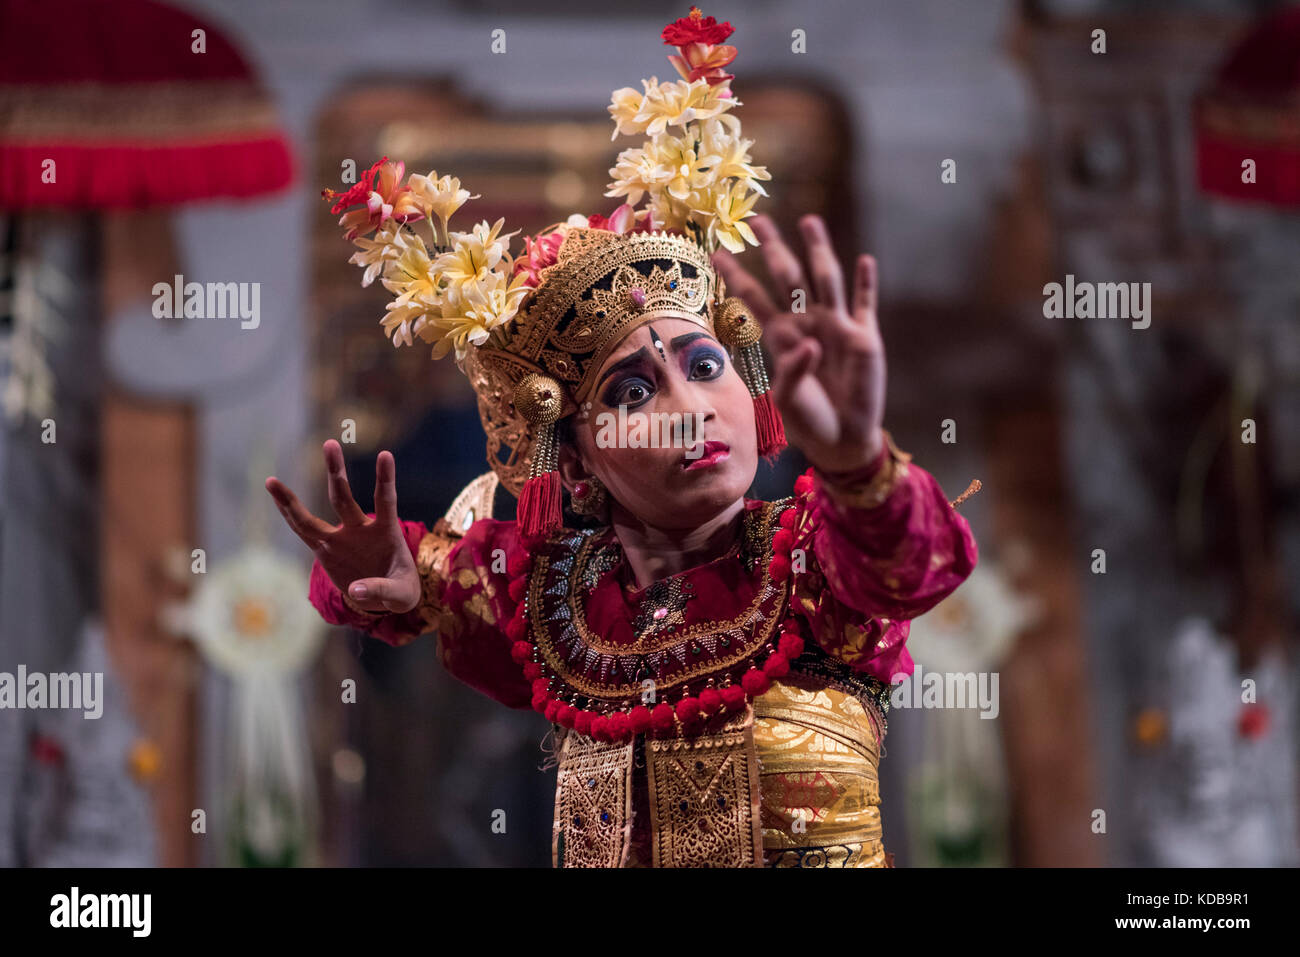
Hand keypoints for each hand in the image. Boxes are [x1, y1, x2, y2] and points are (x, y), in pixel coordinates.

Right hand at [265, 440, 419, 613]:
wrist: (388, 597)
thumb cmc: (400, 590)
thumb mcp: (401, 596)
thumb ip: (382, 590)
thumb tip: (354, 590)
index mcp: (387, 533)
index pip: (386, 501)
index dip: (385, 479)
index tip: (385, 454)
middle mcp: (361, 529)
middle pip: (344, 498)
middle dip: (336, 472)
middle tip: (329, 443)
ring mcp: (341, 538)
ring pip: (311, 518)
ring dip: (291, 501)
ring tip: (271, 481)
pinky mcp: (326, 550)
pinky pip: (304, 533)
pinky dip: (289, 517)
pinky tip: (274, 497)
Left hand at [712, 214, 885, 473]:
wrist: (842, 438)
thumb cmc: (807, 421)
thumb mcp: (787, 399)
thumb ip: (794, 370)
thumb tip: (810, 345)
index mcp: (781, 337)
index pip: (754, 299)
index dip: (737, 277)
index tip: (716, 254)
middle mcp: (807, 323)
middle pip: (789, 277)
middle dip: (775, 249)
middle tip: (759, 220)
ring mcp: (836, 327)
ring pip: (825, 279)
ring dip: (818, 250)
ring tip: (809, 221)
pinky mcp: (864, 337)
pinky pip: (865, 304)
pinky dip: (866, 283)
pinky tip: (864, 261)